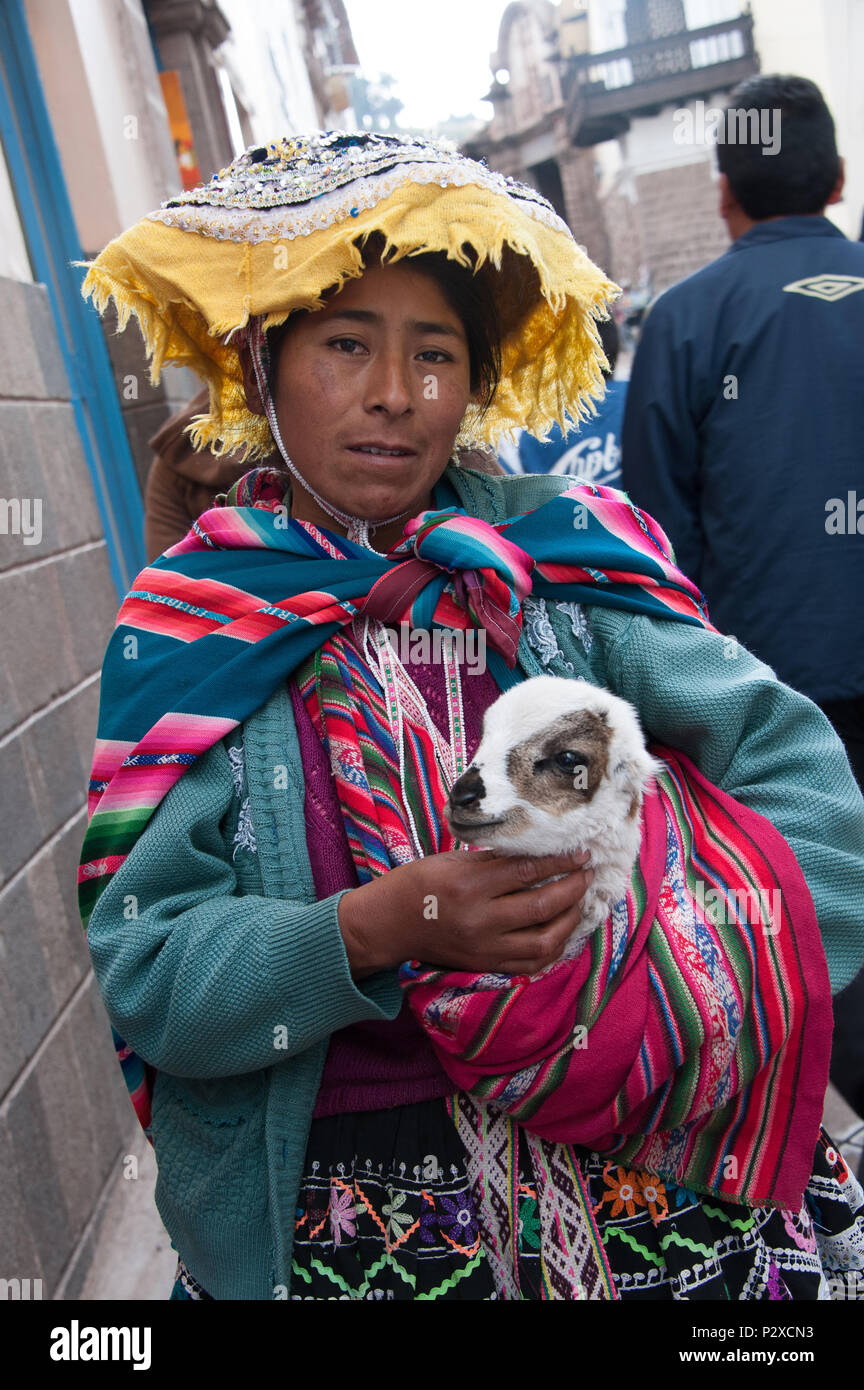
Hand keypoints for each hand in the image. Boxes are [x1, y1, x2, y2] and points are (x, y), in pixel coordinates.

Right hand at [338, 848, 593, 978]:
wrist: (389, 924)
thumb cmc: (419, 883)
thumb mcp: (453, 860)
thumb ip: (494, 859)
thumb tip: (537, 852)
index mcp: (470, 884)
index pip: (527, 871)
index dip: (560, 861)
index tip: (581, 853)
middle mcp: (480, 919)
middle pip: (542, 906)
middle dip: (572, 888)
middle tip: (586, 874)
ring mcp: (485, 947)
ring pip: (544, 941)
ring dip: (569, 921)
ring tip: (579, 903)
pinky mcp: (486, 964)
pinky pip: (531, 963)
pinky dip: (553, 948)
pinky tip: (562, 931)